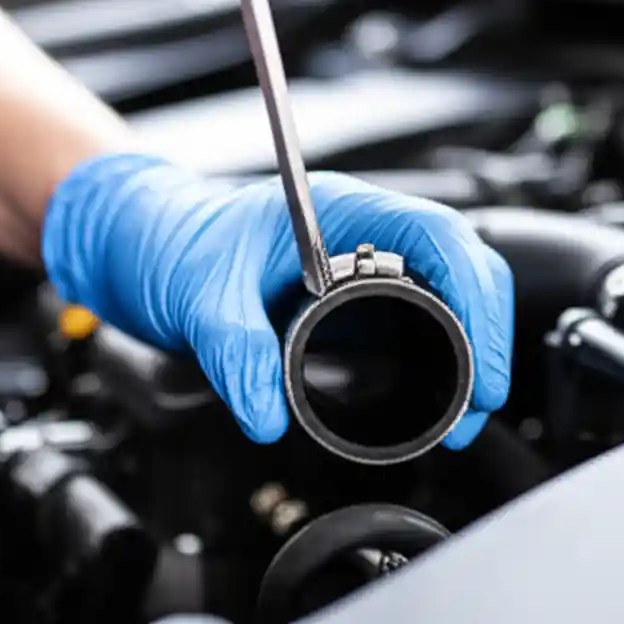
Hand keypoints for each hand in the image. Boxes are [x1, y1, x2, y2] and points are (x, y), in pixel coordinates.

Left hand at [42, 153, 513, 446]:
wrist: (137, 240)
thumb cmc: (168, 239)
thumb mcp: (198, 296)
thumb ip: (234, 353)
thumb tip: (268, 415)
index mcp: (342, 209)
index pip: (440, 236)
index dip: (475, 299)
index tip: (481, 365)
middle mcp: (364, 231)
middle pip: (461, 267)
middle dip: (486, 335)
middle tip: (481, 404)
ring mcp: (362, 264)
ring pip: (448, 296)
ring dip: (469, 350)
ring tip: (465, 411)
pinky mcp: (351, 299)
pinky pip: (417, 322)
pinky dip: (440, 358)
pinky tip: (439, 396)